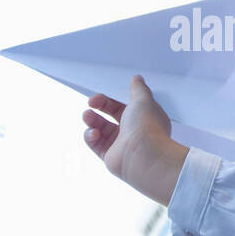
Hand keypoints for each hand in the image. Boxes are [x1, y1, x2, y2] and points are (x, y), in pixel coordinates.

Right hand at [82, 74, 187, 205]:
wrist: (143, 156)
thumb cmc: (147, 128)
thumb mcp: (143, 100)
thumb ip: (138, 89)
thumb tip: (137, 79)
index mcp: (143, 117)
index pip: (123, 104)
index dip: (110, 99)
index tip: (100, 95)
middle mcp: (133, 131)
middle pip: (111, 115)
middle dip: (99, 107)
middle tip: (91, 103)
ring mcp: (121, 144)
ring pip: (101, 129)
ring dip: (92, 120)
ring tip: (88, 116)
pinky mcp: (111, 156)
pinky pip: (95, 143)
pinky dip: (91, 136)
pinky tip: (93, 133)